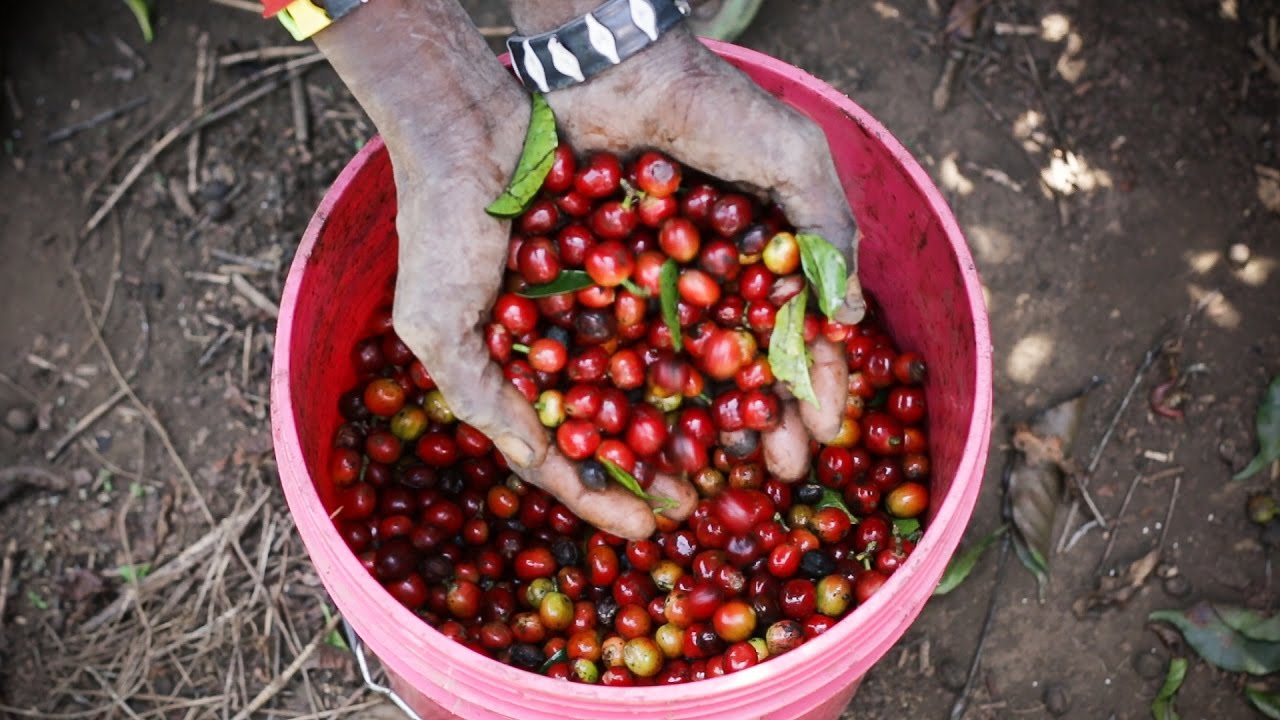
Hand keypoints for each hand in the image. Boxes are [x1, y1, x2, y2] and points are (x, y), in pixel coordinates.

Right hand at [316, 0, 695, 539]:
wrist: (468, 122)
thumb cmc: (438, 227)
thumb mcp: (438, 325)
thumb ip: (482, 397)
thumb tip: (538, 464)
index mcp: (521, 373)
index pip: (567, 450)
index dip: (603, 493)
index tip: (647, 528)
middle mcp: (570, 344)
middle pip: (623, 419)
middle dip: (659, 464)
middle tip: (701, 501)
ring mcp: (606, 299)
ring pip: (661, 367)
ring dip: (697, 410)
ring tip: (736, 451)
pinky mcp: (640, 251)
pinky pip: (681, 300)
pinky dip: (712, 330)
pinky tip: (748, 364)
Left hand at [525, 26, 864, 480]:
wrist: (613, 66)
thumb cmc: (710, 106)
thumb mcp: (792, 158)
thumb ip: (828, 230)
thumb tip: (851, 319)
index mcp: (758, 262)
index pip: (795, 339)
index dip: (814, 389)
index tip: (823, 434)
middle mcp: (705, 286)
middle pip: (738, 374)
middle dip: (763, 425)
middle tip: (774, 473)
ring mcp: (646, 291)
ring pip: (676, 378)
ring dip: (698, 431)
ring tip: (709, 477)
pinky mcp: (589, 289)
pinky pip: (612, 357)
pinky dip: (620, 401)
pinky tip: (634, 444)